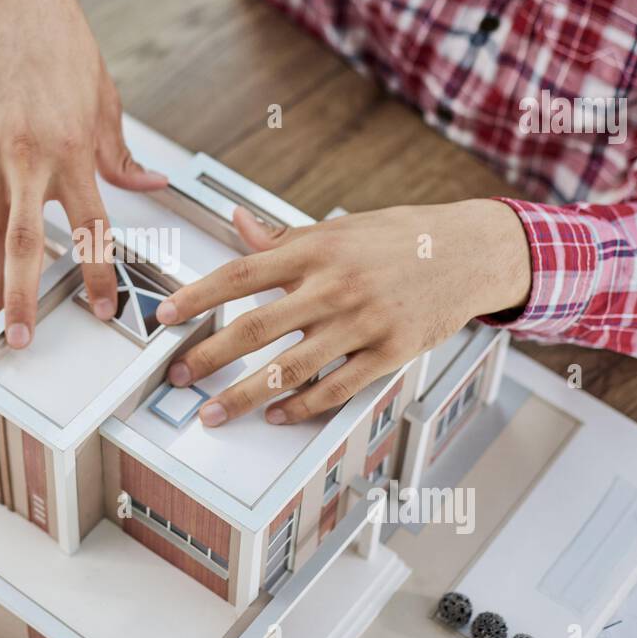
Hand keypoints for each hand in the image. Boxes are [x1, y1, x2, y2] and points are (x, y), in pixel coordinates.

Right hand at [0, 0, 166, 346]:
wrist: (18, 6)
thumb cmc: (66, 50)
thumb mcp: (107, 105)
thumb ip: (122, 158)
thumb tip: (150, 187)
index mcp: (73, 152)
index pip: (90, 232)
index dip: (99, 278)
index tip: (104, 309)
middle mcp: (29, 157)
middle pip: (23, 246)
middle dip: (22, 299)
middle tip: (21, 338)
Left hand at [157, 201, 531, 425]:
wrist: (470, 252)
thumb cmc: (399, 237)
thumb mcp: (339, 227)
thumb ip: (283, 236)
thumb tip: (235, 222)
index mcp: (316, 249)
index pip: (241, 274)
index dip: (198, 298)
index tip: (166, 317)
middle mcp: (334, 286)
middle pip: (255, 328)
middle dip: (209, 358)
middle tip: (179, 376)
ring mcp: (363, 323)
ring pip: (290, 369)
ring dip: (244, 396)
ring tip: (214, 413)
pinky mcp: (390, 353)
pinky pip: (336, 388)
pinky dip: (300, 406)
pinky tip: (275, 415)